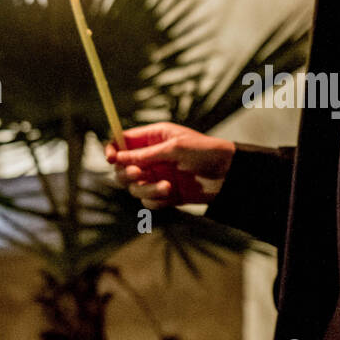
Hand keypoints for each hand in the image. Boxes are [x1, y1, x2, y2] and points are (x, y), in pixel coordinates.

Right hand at [105, 122, 235, 207]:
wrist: (229, 175)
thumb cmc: (205, 152)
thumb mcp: (175, 148)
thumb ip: (145, 155)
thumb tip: (117, 158)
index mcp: (152, 138)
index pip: (121, 141)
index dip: (112, 150)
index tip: (111, 159)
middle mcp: (151, 158)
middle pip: (121, 168)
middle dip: (126, 173)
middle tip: (139, 174)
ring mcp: (157, 177)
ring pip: (134, 188)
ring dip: (146, 189)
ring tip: (167, 187)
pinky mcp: (164, 194)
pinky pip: (147, 201)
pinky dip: (156, 200)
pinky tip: (172, 195)